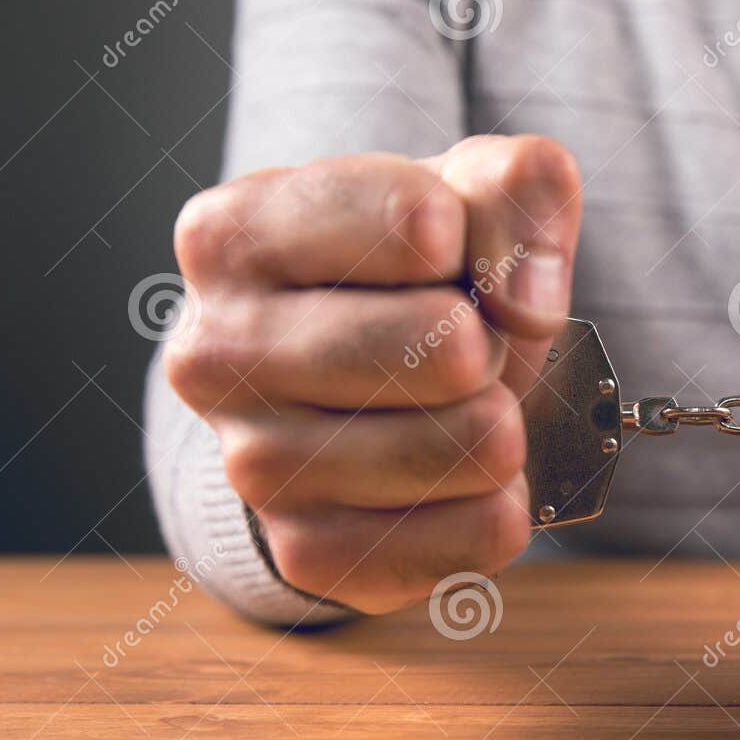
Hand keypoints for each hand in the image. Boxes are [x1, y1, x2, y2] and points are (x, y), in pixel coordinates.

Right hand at [166, 134, 582, 612]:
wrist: (368, 393)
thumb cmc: (409, 279)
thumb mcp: (466, 194)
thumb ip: (518, 187)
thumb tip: (524, 304)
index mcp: (230, 236)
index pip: (422, 223)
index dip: (478, 240)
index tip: (447, 257)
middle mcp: (215, 354)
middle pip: (446, 346)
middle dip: (493, 341)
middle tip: (462, 346)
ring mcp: (254, 464)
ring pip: (466, 446)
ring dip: (502, 425)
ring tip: (462, 407)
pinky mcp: (310, 552)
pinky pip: (473, 536)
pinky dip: (502, 505)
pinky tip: (467, 479)